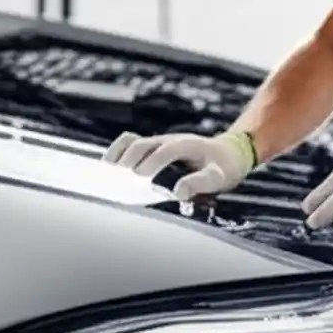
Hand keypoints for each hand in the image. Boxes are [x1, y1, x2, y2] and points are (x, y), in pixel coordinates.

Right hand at [102, 130, 256, 199]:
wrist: (226, 153)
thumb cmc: (222, 167)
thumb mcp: (218, 177)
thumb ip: (199, 183)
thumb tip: (178, 193)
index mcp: (187, 145)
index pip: (167, 149)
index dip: (153, 161)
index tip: (140, 177)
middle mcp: (168, 140)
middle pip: (141, 144)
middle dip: (128, 160)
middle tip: (118, 180)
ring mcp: (157, 142)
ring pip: (130, 142)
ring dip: (117, 156)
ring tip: (106, 175)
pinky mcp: (150, 147)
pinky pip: (127, 145)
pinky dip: (116, 155)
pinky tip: (108, 171)